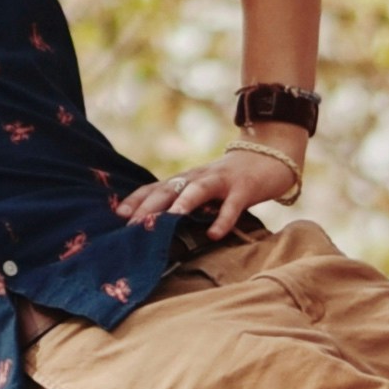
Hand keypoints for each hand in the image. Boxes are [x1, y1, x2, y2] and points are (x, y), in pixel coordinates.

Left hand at [116, 139, 302, 235]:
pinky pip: (233, 204)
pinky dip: (224, 219)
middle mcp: (199, 177)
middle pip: (170, 188)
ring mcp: (222, 181)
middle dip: (150, 206)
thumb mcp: (204, 189)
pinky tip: (215, 234)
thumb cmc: (231, 180)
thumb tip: (158, 226)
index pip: (155, 187)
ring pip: (198, 190)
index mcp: (187, 179)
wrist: (270, 154)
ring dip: (183, 204)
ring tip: (169, 220)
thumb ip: (184, 203)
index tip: (118, 216)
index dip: (137, 200)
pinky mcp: (244, 189)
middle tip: (133, 226)